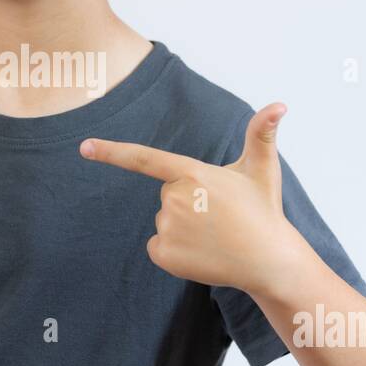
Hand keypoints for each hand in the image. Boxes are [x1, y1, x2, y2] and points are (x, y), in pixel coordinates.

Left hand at [79, 103, 306, 294]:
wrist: (269, 261)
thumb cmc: (264, 211)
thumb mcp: (263, 168)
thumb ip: (261, 132)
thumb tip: (281, 104)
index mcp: (192, 173)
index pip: (144, 158)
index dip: (111, 152)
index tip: (84, 146)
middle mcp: (174, 199)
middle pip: (167, 196)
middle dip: (188, 202)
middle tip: (219, 215)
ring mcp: (167, 228)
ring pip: (164, 221)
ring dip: (185, 227)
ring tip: (216, 235)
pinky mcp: (164, 254)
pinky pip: (158, 247)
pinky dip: (176, 251)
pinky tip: (202, 253)